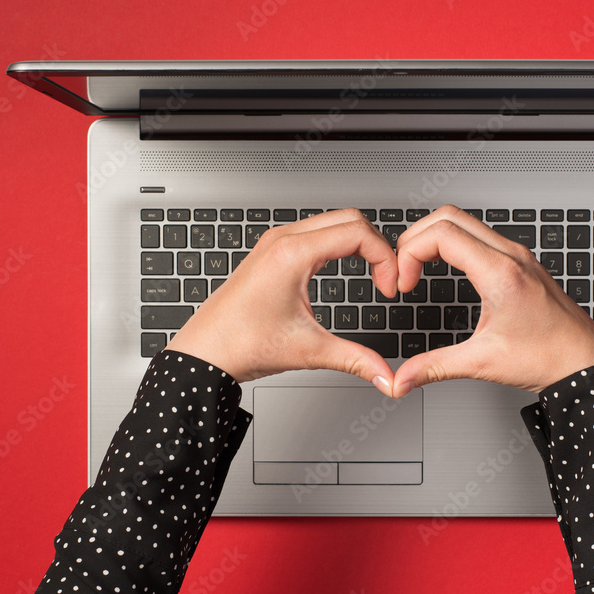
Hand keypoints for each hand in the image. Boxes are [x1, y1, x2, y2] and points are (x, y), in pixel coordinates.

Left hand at [166, 209, 398, 394]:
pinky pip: (315, 232)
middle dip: (376, 247)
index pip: (358, 233)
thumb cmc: (241, 345)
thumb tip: (387, 375)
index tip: (389, 288)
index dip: (385, 259)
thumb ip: (356, 360)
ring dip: (358, 243)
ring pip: (333, 221)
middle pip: (350, 219)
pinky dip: (338, 244)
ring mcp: (275, 242)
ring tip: (370, 275)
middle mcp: (283, 240)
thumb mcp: (309, 351)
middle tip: (384, 280)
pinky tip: (344, 269)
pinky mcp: (271, 251)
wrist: (204, 353)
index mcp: (292, 254)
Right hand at [391, 205, 593, 398]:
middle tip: (404, 269)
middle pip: (449, 216)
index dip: (410, 254)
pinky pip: (481, 235)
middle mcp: (511, 256)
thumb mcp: (482, 362)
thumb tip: (403, 378)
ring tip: (419, 267)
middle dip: (416, 238)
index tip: (406, 284)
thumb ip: (435, 367)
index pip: (442, 235)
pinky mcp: (522, 263)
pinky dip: (455, 243)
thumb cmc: (549, 358)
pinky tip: (448, 267)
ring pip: (466, 221)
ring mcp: (519, 256)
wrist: (585, 364)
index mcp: (501, 274)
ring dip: (435, 237)